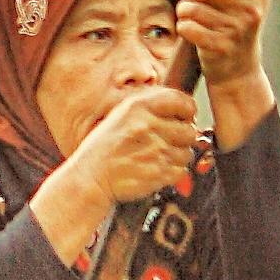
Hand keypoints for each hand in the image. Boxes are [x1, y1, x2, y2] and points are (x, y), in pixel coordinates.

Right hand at [36, 76, 208, 255]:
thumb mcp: (122, 115)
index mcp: (138, 107)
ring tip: (157, 157)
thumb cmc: (107, 146)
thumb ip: (152, 107)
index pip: (182, 101)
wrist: (91, 177)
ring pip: (187, 152)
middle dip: (182, 137)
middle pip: (189, 130)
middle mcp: (147, 125)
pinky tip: (155, 168)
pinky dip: (172, 172)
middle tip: (168, 141)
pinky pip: (181, 170)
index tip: (186, 117)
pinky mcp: (158, 172)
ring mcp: (154, 150)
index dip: (189, 111)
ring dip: (176, 156)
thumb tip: (188, 111)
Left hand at [173, 0, 268, 93]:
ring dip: (184, 10)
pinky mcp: (221, 48)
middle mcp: (252, 13)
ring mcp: (238, 31)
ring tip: (189, 15)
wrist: (238, 69)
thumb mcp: (231, 0)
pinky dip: (183, 27)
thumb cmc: (230, 25)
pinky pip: (188, 27)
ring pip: (193, 8)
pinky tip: (190, 30)